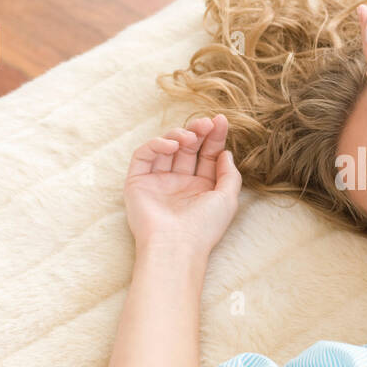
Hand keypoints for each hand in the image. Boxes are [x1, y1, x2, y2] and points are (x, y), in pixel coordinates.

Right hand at [124, 113, 241, 255]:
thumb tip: (226, 152)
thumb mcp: (228, 198)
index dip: (214, 136)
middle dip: (198, 131)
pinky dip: (156, 144)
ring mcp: (158, 181)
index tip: (221, 120)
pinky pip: (144, 155)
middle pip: (188, 148)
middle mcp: (179, 183)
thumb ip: (230, 174)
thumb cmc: (204, 227)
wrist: (176, 245)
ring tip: (190, 136)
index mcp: (201, 187)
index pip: (207, 154)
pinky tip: (172, 144)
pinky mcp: (137, 182)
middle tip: (206, 122)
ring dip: (179, 135)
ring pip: (166, 147)